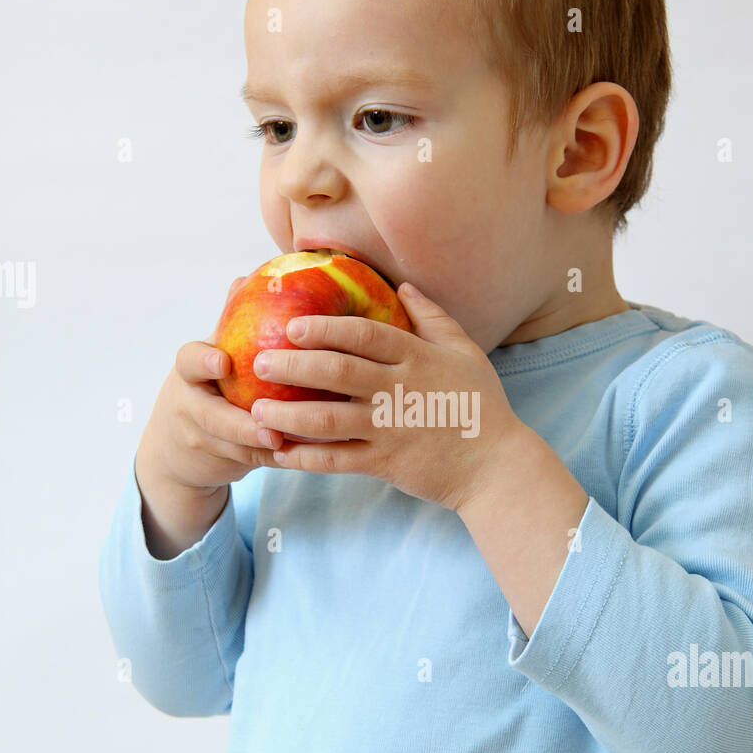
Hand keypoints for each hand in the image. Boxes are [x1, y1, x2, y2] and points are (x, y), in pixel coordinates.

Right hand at [135, 277, 285, 496]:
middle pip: (209, 415)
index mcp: (190, 372)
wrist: (175, 449)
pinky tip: (299, 455)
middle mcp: (188, 405)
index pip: (189, 360)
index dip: (203, 361)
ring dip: (259, 446)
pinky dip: (270, 459)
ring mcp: (198, 437)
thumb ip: (230, 323)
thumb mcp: (211, 356)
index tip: (223, 361)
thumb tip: (249, 276)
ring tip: (285, 445)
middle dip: (237, 424)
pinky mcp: (215, 463)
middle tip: (268, 428)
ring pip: (230, 445)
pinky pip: (246, 462)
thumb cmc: (207, 387)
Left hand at [248, 281, 524, 510]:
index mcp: (416, 358)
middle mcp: (398, 390)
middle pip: (336, 371)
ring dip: (287, 413)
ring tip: (257, 408)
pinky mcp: (385, 463)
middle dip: (293, 364)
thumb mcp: (465, 353)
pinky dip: (306, 458)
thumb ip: (433, 318)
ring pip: (327, 418)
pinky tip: (280, 453)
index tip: (292, 324)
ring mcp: (389, 428)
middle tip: (260, 361)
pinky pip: (337, 460)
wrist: (496, 467)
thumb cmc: (482, 406)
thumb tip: (404, 285)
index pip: (363, 334)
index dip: (324, 327)